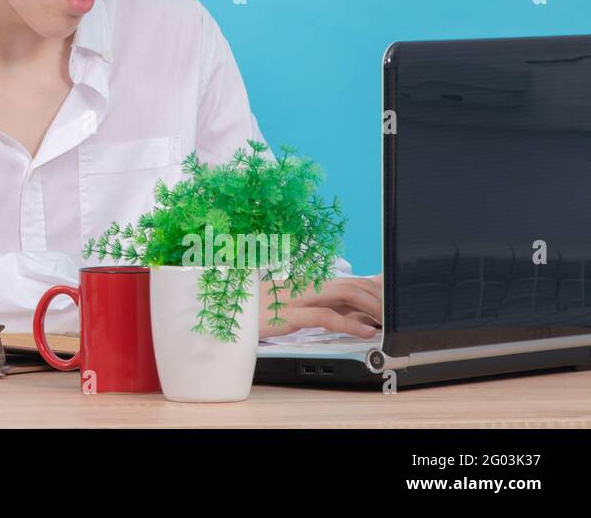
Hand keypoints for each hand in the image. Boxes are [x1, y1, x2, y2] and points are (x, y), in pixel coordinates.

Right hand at [257, 273, 382, 339]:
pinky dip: (349, 323)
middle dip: (376, 295)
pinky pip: (324, 316)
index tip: (391, 297)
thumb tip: (341, 313)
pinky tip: (364, 332)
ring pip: (342, 294)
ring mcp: (295, 298)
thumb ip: (311, 306)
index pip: (346, 279)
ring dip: (369, 306)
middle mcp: (302, 286)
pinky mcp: (287, 314)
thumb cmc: (251, 311)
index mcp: (302, 283)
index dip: (372, 286)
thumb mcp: (285, 306)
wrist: (216, 311)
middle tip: (394, 311)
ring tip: (386, 319)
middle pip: (349, 283)